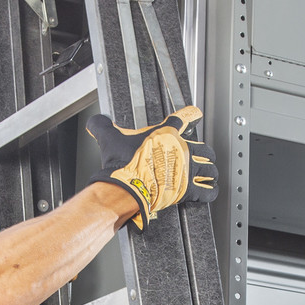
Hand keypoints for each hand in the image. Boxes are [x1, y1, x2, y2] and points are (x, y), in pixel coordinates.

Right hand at [84, 106, 217, 228]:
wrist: (125, 187)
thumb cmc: (121, 163)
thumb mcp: (108, 138)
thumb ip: (102, 125)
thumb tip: (95, 121)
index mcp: (165, 134)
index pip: (183, 119)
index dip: (191, 115)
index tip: (196, 113)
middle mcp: (180, 150)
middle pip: (204, 148)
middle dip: (205, 152)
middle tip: (203, 155)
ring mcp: (186, 170)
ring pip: (209, 168)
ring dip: (210, 171)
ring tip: (209, 173)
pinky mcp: (187, 190)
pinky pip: (207, 190)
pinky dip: (210, 190)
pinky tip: (210, 190)